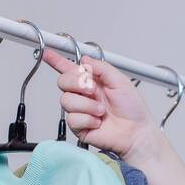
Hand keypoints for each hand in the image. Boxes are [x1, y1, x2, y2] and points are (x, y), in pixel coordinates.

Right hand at [41, 49, 162, 163]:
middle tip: (92, 90)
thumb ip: (101, 68)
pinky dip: (88, 119)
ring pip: (66, 100)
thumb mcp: (120, 81)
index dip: (56, 60)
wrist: (136, 132)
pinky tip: (98, 122)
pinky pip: (73, 119)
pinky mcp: (79, 126)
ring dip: (87, 105)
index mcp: (92, 81)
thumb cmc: (133, 109)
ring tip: (102, 111)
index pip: (69, 69)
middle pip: (62, 81)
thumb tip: (84, 59)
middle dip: (76, 83)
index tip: (47, 53)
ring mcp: (80, 110)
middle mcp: (83, 95)